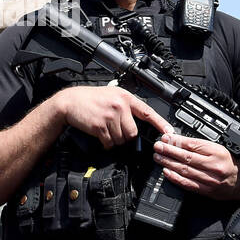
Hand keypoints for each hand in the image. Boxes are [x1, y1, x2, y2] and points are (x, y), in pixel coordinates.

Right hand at [53, 86, 173, 148]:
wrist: (70, 101)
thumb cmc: (91, 99)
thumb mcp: (112, 95)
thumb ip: (126, 105)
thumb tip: (138, 121)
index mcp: (125, 97)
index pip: (147, 112)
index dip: (160, 123)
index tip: (169, 132)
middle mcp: (120, 106)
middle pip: (132, 132)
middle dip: (125, 136)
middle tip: (116, 131)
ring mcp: (110, 116)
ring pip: (121, 139)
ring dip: (114, 140)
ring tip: (106, 130)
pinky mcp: (100, 126)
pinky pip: (109, 143)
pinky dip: (105, 143)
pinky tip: (100, 135)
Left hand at [153, 132, 239, 199]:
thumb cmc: (232, 164)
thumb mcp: (221, 148)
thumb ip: (202, 146)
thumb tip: (180, 141)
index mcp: (218, 152)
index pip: (193, 145)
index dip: (177, 141)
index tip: (166, 138)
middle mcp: (214, 166)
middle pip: (186, 157)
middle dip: (169, 151)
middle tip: (158, 146)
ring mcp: (209, 179)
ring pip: (185, 170)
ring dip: (168, 163)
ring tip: (158, 157)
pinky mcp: (206, 190)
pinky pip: (188, 183)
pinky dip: (175, 178)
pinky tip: (166, 172)